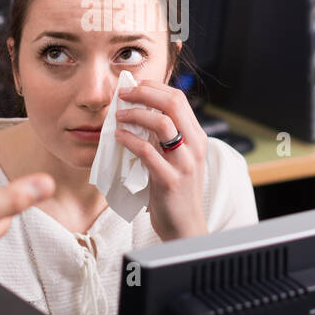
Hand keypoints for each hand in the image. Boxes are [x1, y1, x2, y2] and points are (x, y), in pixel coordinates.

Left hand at [112, 80, 207, 241]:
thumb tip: (140, 112)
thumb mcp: (176, 159)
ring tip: (117, 115)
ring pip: (162, 124)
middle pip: (172, 104)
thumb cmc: (175, 192)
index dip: (154, 88)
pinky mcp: (170, 180)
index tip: (134, 86)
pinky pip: (147, 152)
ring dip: (136, 114)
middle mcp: (195, 147)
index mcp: (197, 138)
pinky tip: (118, 137)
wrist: (184, 227)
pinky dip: (129, 139)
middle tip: (122, 93)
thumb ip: (165, 138)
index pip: (179, 99)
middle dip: (144, 93)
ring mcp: (184, 164)